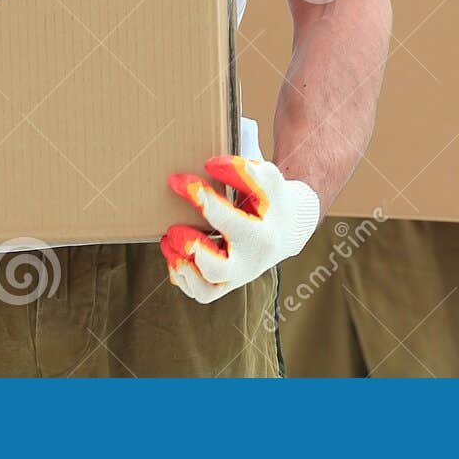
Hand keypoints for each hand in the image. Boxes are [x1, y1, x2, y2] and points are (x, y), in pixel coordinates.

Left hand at [161, 155, 320, 304]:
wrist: (289, 229)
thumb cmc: (273, 200)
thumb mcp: (269, 181)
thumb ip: (244, 171)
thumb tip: (210, 165)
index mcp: (262, 236)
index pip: (227, 220)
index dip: (200, 198)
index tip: (179, 180)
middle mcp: (250, 264)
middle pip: (216, 269)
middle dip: (191, 249)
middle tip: (173, 229)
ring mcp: (237, 278)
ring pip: (205, 290)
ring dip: (181, 266)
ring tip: (169, 239)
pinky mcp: (226, 285)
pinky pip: (201, 293)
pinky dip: (183, 277)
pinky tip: (175, 253)